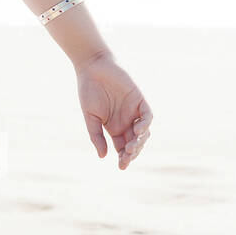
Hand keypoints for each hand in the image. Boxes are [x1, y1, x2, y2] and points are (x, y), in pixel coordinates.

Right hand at [75, 53, 152, 169]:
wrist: (92, 68)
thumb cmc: (88, 91)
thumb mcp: (90, 117)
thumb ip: (96, 136)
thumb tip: (103, 157)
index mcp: (113, 127)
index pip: (122, 147)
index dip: (124, 158)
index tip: (121, 166)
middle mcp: (126, 121)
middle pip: (134, 143)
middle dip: (132, 153)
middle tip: (126, 158)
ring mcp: (134, 111)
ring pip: (144, 132)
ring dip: (140, 142)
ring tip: (131, 147)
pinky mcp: (140, 100)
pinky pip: (147, 116)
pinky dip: (145, 125)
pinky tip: (138, 132)